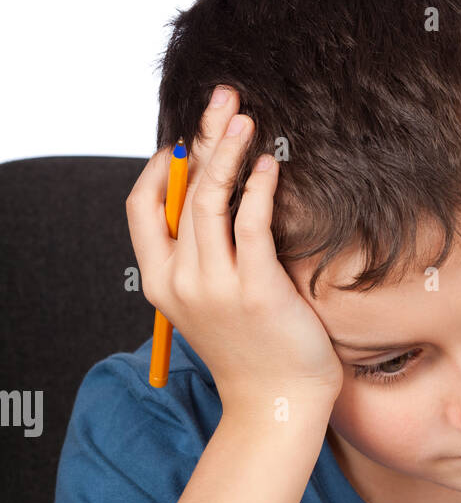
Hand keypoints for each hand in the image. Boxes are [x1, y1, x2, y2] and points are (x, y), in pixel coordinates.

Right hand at [126, 86, 343, 417]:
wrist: (277, 403)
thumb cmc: (254, 349)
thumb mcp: (211, 302)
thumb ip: (203, 258)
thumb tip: (214, 198)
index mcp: (161, 283)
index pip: (140, 208)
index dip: (157, 167)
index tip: (185, 140)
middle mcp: (181, 282)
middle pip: (178, 192)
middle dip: (201, 138)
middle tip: (224, 99)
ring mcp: (216, 287)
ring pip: (207, 198)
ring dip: (226, 150)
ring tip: (246, 118)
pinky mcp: (256, 290)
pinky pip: (250, 223)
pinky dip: (256, 186)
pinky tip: (269, 165)